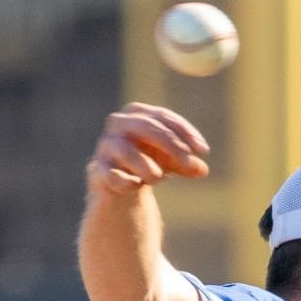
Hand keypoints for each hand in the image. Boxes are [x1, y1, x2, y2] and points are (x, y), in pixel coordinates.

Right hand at [86, 103, 209, 195]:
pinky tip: (137, 186)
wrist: (119, 186)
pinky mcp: (97, 171)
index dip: (185, 132)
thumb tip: (202, 169)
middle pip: (147, 128)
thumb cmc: (148, 163)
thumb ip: (187, 164)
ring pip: (126, 151)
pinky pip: (110, 175)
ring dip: (148, 167)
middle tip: (189, 163)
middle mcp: (118, 124)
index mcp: (136, 113)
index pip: (162, 117)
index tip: (203, 151)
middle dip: (171, 145)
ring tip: (159, 179)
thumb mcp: (172, 162)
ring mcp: (105, 147)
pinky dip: (126, 182)